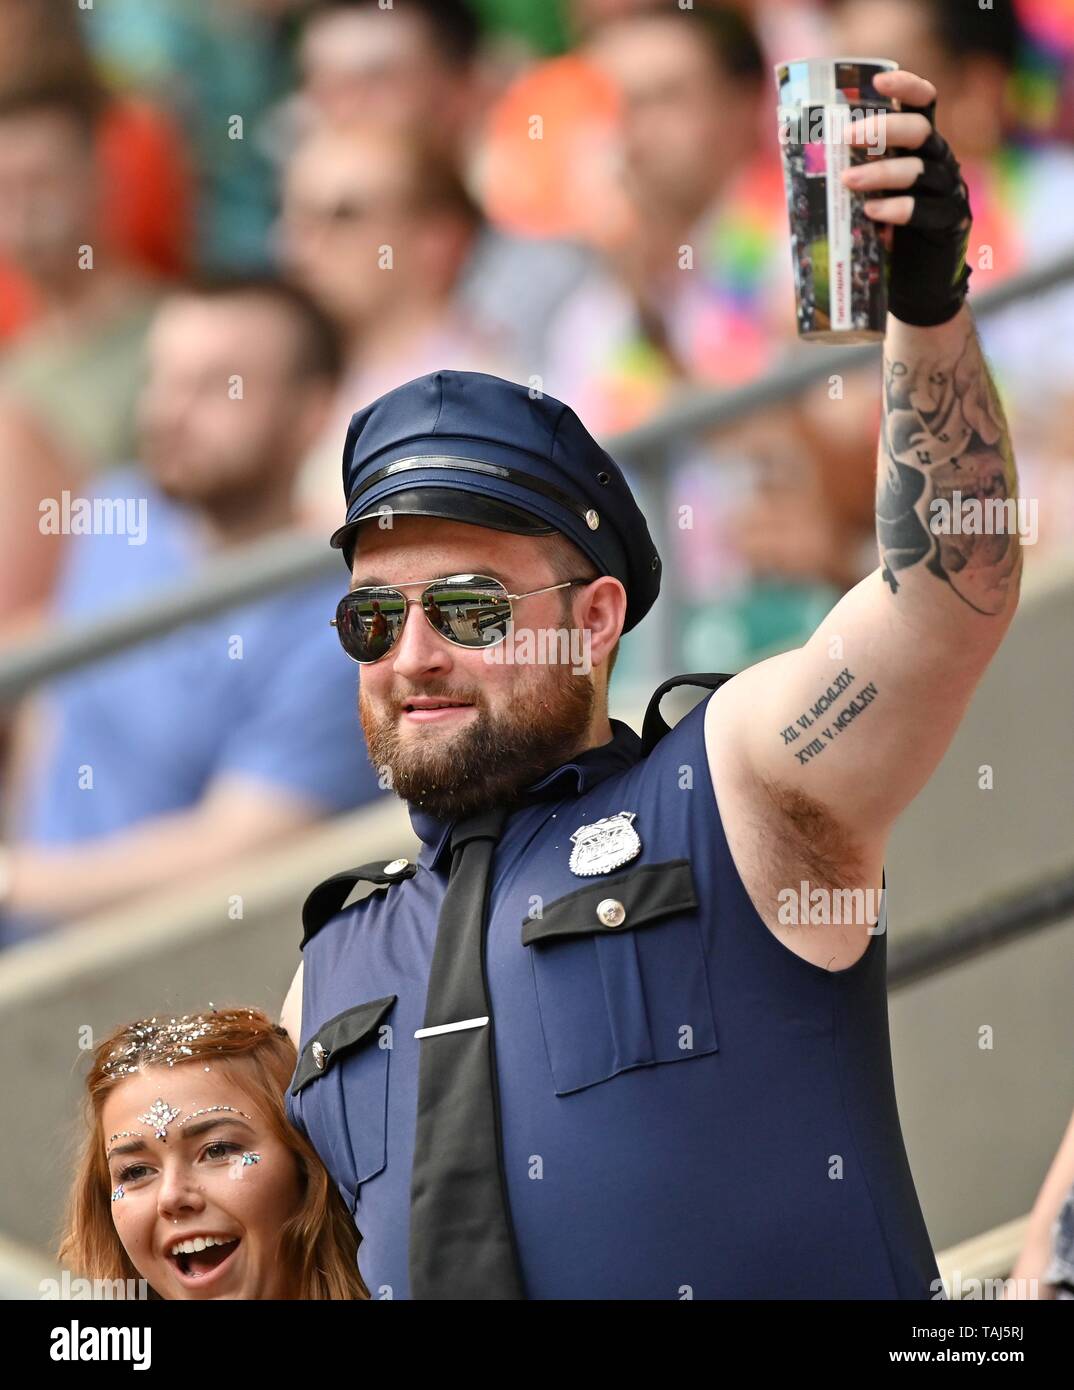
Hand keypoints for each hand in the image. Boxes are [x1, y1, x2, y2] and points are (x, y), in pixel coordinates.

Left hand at [840, 69, 971, 327]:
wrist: (916, 287)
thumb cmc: (885, 235)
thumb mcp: (866, 196)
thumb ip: (846, 171)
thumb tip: (791, 150)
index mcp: (920, 147)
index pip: (924, 104)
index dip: (906, 86)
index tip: (878, 81)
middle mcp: (939, 162)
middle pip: (920, 131)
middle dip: (884, 128)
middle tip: (848, 137)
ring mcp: (948, 191)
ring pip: (919, 170)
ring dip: (880, 172)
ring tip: (847, 182)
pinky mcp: (951, 222)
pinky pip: (924, 210)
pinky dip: (896, 209)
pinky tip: (872, 213)